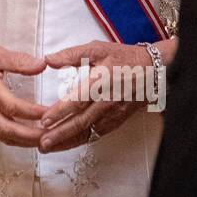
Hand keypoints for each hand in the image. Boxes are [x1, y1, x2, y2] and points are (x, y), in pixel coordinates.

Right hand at [0, 43, 48, 147]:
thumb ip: (18, 60)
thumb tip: (41, 65)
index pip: (15, 107)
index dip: (35, 113)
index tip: (53, 113)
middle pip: (10, 131)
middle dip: (33, 137)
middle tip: (53, 136)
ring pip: (5, 137)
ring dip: (26, 142)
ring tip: (46, 140)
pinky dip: (15, 138)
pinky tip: (27, 137)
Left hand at [38, 40, 157, 151]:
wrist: (154, 71)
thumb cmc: (123, 58)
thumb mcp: (97, 49)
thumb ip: (71, 54)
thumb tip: (48, 59)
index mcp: (101, 82)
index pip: (78, 100)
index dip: (61, 112)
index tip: (44, 120)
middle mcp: (107, 101)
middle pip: (82, 121)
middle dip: (61, 134)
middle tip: (43, 142)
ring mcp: (113, 114)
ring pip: (88, 131)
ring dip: (68, 141)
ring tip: (49, 148)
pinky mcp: (117, 121)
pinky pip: (97, 134)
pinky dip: (81, 141)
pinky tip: (68, 144)